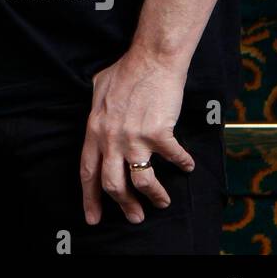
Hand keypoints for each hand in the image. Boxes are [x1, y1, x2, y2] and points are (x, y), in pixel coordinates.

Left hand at [79, 46, 192, 225]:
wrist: (152, 59)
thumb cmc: (126, 70)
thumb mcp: (98, 90)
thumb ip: (95, 112)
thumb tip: (95, 122)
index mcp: (94, 129)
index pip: (88, 171)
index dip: (90, 197)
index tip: (93, 218)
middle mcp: (111, 137)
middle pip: (113, 184)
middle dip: (125, 206)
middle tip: (135, 217)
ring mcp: (135, 137)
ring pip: (142, 181)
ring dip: (155, 196)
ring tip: (162, 202)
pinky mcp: (159, 133)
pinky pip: (174, 158)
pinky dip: (184, 164)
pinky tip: (188, 165)